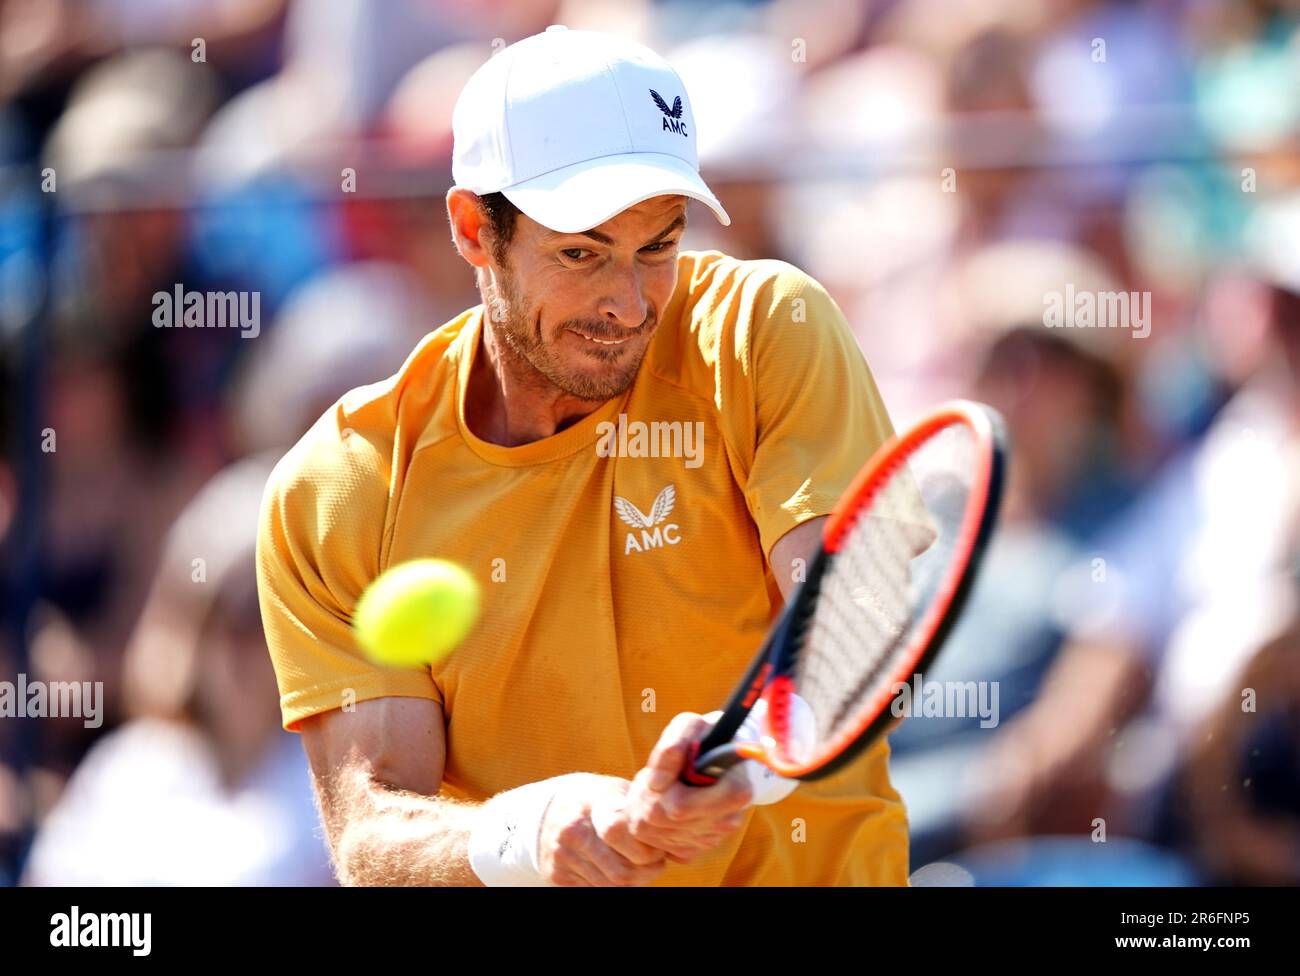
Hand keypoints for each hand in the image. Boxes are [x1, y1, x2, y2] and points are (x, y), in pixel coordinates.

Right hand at [536, 774, 666, 886]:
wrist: (548, 811)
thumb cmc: (596, 801)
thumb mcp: (614, 791)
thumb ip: (636, 808)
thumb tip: (665, 832)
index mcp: (591, 805)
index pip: (623, 835)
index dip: (649, 849)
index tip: (658, 849)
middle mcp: (573, 831)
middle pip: (623, 872)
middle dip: (647, 872)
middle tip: (655, 863)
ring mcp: (563, 856)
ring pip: (611, 886)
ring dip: (633, 882)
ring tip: (639, 866)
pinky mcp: (557, 875)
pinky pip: (594, 891)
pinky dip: (612, 886)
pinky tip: (617, 870)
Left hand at [612, 712, 752, 863]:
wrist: (715, 757)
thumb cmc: (702, 738)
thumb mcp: (689, 726)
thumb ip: (673, 744)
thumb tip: (657, 781)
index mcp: (736, 792)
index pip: (680, 805)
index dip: (662, 788)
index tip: (658, 773)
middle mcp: (727, 823)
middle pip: (666, 819)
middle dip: (651, 797)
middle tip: (654, 779)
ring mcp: (710, 840)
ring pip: (657, 833)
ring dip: (647, 808)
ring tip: (658, 789)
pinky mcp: (692, 851)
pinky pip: (658, 844)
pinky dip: (652, 824)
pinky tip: (662, 805)